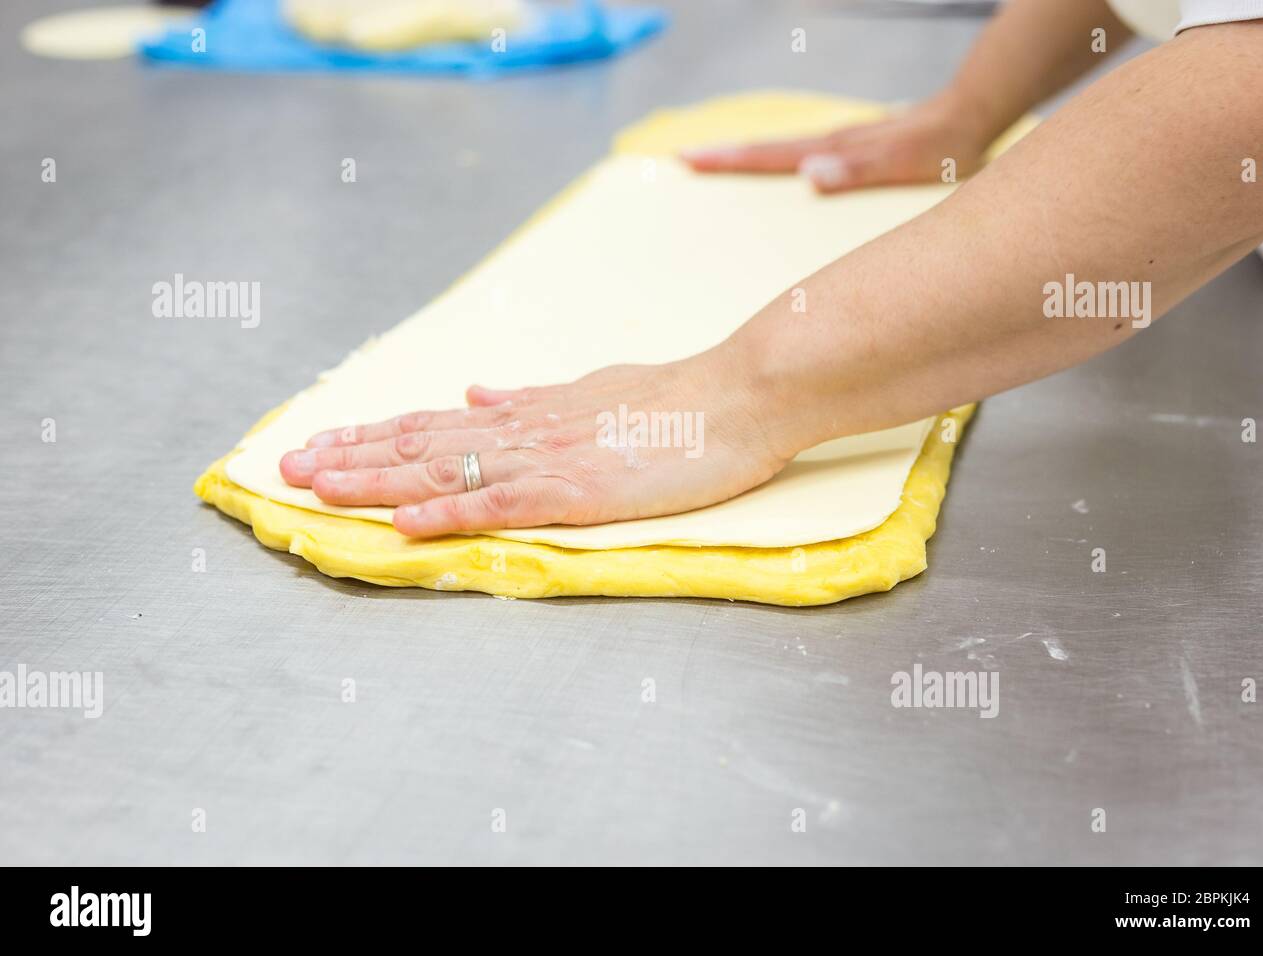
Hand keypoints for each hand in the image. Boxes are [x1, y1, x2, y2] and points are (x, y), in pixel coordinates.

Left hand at [278, 354, 790, 537]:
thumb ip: (533, 397)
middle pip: (421, 444)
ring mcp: (548, 461)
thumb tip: (477, 393)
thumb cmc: (676, 399)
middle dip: (350, 457)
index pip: (434, 425)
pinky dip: (447, 514)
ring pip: (444, 470)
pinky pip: (501, 505)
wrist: (736, 397)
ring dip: (376, 481)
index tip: (321, 441)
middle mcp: (524, 431)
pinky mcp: (579, 492)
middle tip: (286, 469)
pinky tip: (404, 523)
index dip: (372, 435)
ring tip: (317, 488)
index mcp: (529, 412)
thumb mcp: (593, 387)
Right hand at [680, 97, 991, 193]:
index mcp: (834, 149)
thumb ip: (861, 168)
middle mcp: (830, 143)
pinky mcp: (852, 150)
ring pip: (779, 151)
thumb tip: (806, 174)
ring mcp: (839, 144)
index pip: (768, 156)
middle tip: (679, 160)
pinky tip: (773, 171)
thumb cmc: (946, 146)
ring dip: (743, 158)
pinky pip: (800, 156)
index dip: (727, 161)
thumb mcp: (910, 161)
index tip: (685, 161)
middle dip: (721, 156)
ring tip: (710, 164)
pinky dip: (774, 162)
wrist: (973, 114)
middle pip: (764, 150)